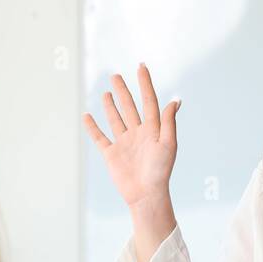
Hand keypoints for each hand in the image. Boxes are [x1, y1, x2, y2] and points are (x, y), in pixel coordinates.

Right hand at [82, 64, 179, 210]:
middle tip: (116, 75)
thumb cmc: (160, 172)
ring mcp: (124, 143)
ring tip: (107, 93)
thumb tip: (175, 100)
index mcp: (153, 130)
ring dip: (111, 106)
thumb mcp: (168, 144)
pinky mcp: (111, 154)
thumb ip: (168, 122)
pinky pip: (100, 137)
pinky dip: (92, 127)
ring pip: (116, 119)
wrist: (146, 195)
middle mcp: (138, 134)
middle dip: (123, 91)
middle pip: (129, 107)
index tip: (141, 66)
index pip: (149, 101)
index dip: (145, 84)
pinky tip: (87, 116)